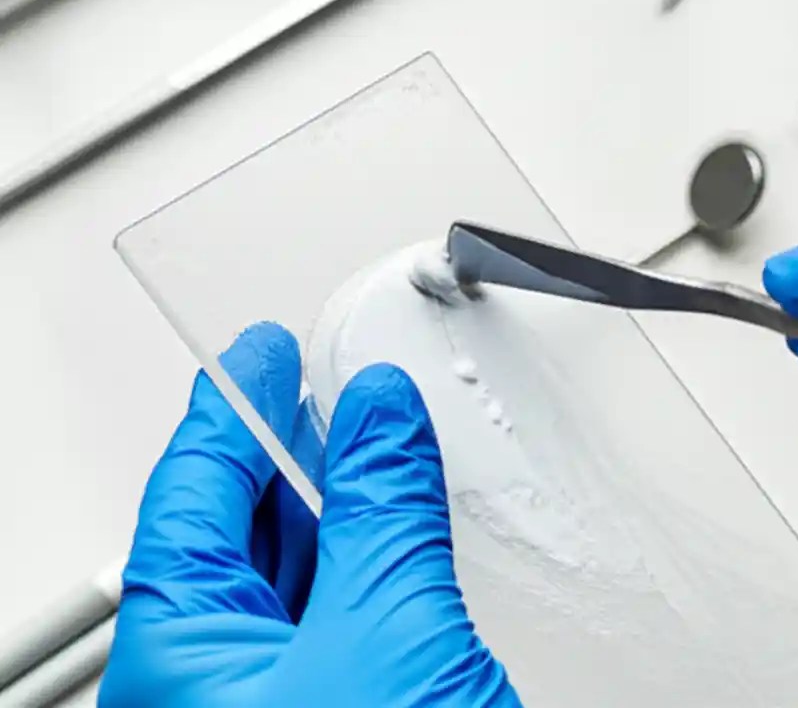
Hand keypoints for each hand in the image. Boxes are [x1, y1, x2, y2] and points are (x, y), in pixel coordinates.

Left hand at [99, 323, 520, 706]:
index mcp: (179, 657)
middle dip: (279, 453)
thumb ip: (386, 515)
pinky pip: (326, 620)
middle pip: (228, 535)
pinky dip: (358, 565)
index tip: (261, 353)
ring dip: (327, 509)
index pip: (189, 496)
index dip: (231, 411)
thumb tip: (381, 416)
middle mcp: (209, 681)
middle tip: (311, 385)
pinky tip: (390, 532)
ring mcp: (267, 700)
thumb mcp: (390, 628)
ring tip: (362, 444)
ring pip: (282, 582)